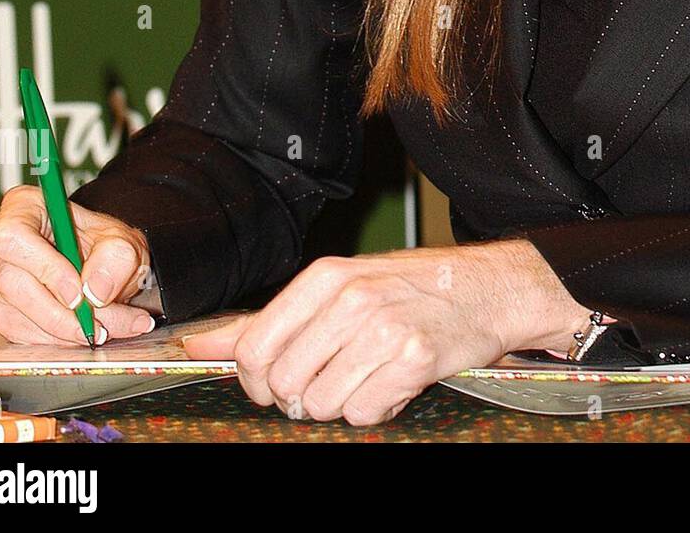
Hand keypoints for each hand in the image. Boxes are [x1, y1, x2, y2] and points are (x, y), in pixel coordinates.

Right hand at [0, 185, 155, 345]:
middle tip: (99, 324)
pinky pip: (21, 333)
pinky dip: (56, 339)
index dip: (44, 268)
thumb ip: (116, 259)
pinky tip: (85, 332)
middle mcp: (0, 243)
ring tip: (107, 329)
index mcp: (23, 208)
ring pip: (16, 314)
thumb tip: (95, 291)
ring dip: (64, 330)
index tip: (77, 293)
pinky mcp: (3, 308)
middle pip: (13, 283)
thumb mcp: (123, 241)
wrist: (104, 263)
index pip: (14, 237)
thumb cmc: (104, 244)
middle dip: (60, 313)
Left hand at [182, 240, 591, 425]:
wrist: (491, 288)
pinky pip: (365, 413)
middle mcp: (351, 299)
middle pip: (285, 384)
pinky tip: (396, 382)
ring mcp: (383, 328)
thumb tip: (198, 344)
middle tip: (336, 377)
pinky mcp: (414, 359)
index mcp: (326, 277)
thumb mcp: (339, 286)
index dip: (258, 381)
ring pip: (322, 404)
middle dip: (303, 395)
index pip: (254, 348)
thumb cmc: (412, 287)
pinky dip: (378, 408)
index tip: (277, 384)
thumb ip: (269, 319)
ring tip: (371, 375)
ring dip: (343, 402)